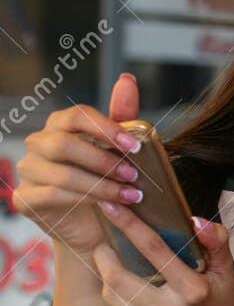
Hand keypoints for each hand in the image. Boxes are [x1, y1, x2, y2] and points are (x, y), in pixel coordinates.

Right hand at [14, 73, 143, 257]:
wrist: (94, 225)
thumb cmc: (105, 180)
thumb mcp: (118, 149)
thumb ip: (122, 116)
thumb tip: (127, 80)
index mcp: (60, 126)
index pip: (77, 115)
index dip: (107, 129)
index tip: (136, 146)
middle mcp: (38, 144)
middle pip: (64, 144)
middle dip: (103, 160)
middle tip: (133, 175)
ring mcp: (28, 171)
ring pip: (61, 173)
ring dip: (101, 184)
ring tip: (131, 195)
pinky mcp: (25, 198)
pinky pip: (53, 195)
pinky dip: (86, 200)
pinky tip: (110, 206)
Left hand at [91, 204, 233, 305]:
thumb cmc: (224, 299)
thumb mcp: (227, 270)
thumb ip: (216, 243)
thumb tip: (196, 220)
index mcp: (194, 290)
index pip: (155, 251)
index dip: (130, 226)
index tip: (111, 206)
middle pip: (118, 278)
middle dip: (104, 256)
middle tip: (104, 242)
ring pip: (112, 295)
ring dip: (108, 274)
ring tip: (112, 262)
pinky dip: (117, 294)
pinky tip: (126, 287)